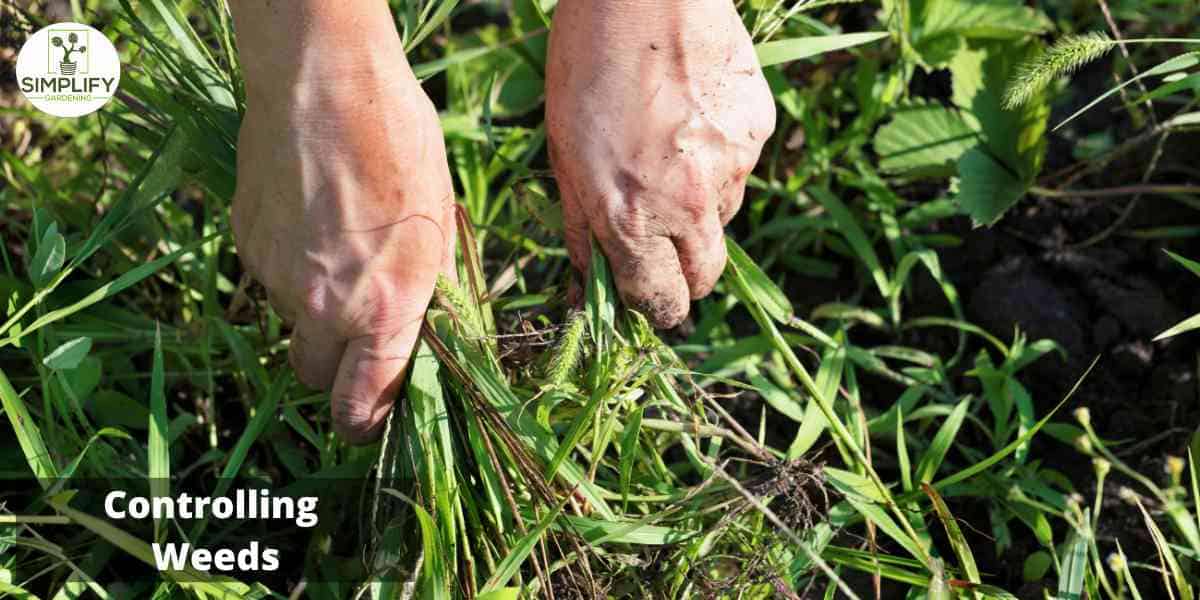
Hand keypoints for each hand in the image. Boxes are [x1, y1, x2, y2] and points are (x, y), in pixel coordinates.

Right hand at [230, 4, 453, 442]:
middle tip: (360, 332)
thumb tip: (427, 337)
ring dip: (314, 310)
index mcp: (385, 308)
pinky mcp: (245, 245)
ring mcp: (276, 278)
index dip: (367, 423)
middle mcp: (325, 307)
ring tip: (340, 249)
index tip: (373, 418)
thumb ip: (429, 294)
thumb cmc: (401, 144)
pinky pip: (268, 280)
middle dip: (336, 370)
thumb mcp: (441, 225)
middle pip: (316, 379)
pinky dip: (289, 268)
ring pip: (291, 324)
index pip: (362, 408)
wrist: (324, 81)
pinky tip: (311, 219)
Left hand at [546, 0, 774, 327]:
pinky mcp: (758, 131)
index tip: (649, 301)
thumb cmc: (586, 65)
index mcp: (631, 217)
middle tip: (663, 248)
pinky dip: (719, 160)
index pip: (659, 301)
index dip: (654, 308)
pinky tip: (691, 118)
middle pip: (704, 278)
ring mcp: (732, 167)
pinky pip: (740, 168)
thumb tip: (586, 283)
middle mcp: (689, 204)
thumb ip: (581, 226)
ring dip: (699, 211)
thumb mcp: (562, 153)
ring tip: (668, 154)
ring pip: (723, 219)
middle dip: (684, 277)